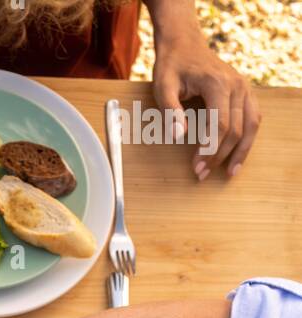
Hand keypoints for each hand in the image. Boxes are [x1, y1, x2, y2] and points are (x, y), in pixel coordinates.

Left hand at [151, 12, 259, 177]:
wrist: (185, 45)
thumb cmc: (172, 67)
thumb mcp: (163, 86)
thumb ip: (170, 111)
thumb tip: (177, 136)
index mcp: (217, 83)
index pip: (220, 124)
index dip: (209, 149)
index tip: (196, 167)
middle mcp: (236, 85)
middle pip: (235, 129)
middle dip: (219, 155)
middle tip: (202, 174)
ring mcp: (244, 88)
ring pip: (250, 126)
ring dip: (240, 152)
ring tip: (229, 173)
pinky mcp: (245, 92)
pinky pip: (253, 119)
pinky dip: (247, 139)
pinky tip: (237, 157)